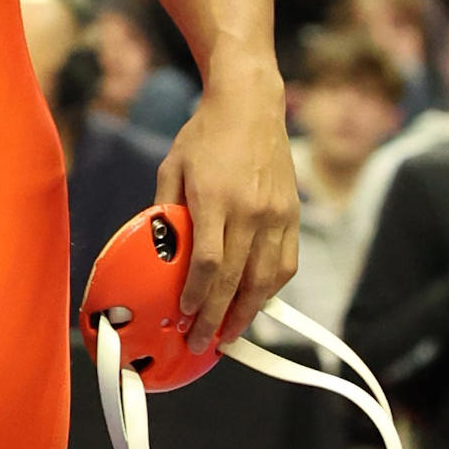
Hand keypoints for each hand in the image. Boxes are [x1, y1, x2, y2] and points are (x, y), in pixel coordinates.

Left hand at [160, 66, 297, 356]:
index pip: (209, 263)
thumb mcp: (172, 167)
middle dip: (219, 318)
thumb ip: (165, 210)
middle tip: (204, 343)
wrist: (250, 105)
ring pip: (266, 279)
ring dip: (248, 313)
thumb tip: (156, 249)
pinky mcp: (292, 214)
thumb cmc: (204, 135)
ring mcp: (276, 214)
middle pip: (237, 280)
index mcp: (215, 199)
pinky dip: (271, 289)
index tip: (184, 315)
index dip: (198, 296)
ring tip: (230, 334)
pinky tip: (256, 303)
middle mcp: (250, 211)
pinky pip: (286, 263)